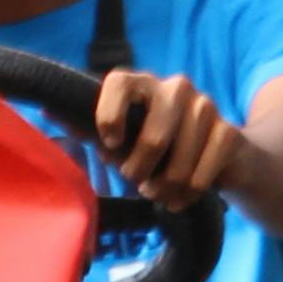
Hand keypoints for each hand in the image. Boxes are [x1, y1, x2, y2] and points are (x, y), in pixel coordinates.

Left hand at [94, 68, 248, 206]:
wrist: (217, 158)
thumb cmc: (156, 148)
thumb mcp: (120, 141)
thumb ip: (91, 129)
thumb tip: (53, 112)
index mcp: (141, 84)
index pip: (119, 83)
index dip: (110, 115)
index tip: (111, 144)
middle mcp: (175, 87)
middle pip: (154, 136)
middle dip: (141, 170)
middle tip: (137, 183)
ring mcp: (205, 106)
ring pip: (180, 161)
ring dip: (166, 187)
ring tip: (158, 193)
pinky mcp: (229, 131)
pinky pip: (203, 173)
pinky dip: (189, 193)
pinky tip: (181, 197)